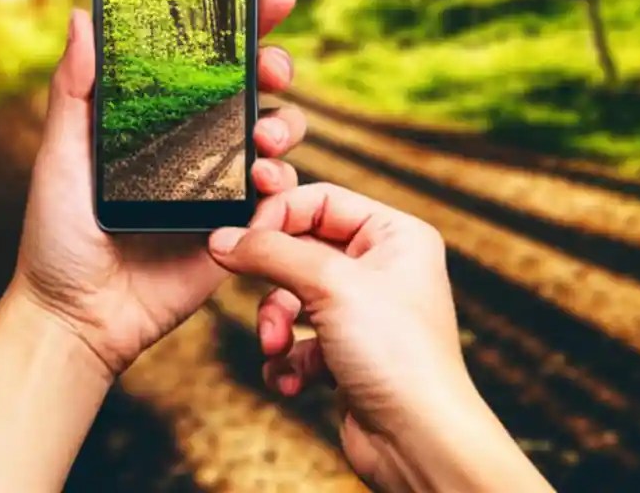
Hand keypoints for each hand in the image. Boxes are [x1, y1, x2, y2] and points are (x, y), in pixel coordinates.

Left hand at [13, 0, 306, 378]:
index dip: (241, 21)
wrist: (77, 317)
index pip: (202, 56)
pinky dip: (283, 183)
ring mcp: (218, 183)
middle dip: (275, 65)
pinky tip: (267, 182)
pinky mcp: (236, 226)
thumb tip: (83, 15)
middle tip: (273, 67)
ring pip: (276, 135)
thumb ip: (75, 89)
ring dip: (286, 123)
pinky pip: (277, 197)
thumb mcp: (60, 154)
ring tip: (266, 137)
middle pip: (252, 87)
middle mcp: (192, 141)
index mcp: (154, 115)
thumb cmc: (57, 234)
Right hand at [207, 184, 549, 492]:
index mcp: (394, 235)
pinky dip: (289, 361)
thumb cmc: (399, 356)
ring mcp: (362, 312)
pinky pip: (298, 341)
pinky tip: (295, 380)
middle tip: (255, 298)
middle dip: (273, 285)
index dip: (278, 216)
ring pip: (291, 299)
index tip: (242, 240)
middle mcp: (381, 269)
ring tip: (279, 350)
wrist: (417, 439)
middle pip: (299, 251)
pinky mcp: (346, 352)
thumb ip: (269, 252)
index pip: (321, 200)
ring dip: (276, 327)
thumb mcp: (328, 285)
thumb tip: (223, 238)